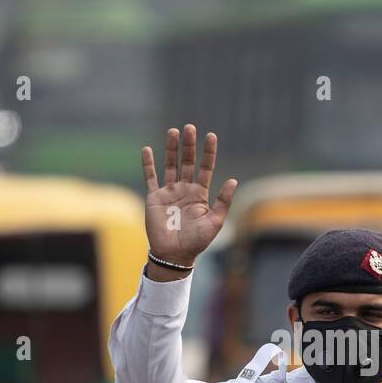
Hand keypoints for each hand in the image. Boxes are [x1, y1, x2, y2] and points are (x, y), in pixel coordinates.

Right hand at [142, 125, 236, 270]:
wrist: (174, 254)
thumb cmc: (196, 242)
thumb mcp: (214, 222)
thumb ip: (223, 201)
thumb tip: (234, 180)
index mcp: (200, 195)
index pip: (206, 168)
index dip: (208, 153)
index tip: (211, 136)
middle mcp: (185, 190)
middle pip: (187, 162)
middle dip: (189, 146)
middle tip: (190, 128)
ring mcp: (169, 192)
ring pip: (170, 165)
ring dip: (172, 149)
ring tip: (174, 132)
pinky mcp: (154, 198)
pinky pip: (150, 178)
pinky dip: (148, 164)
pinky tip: (148, 150)